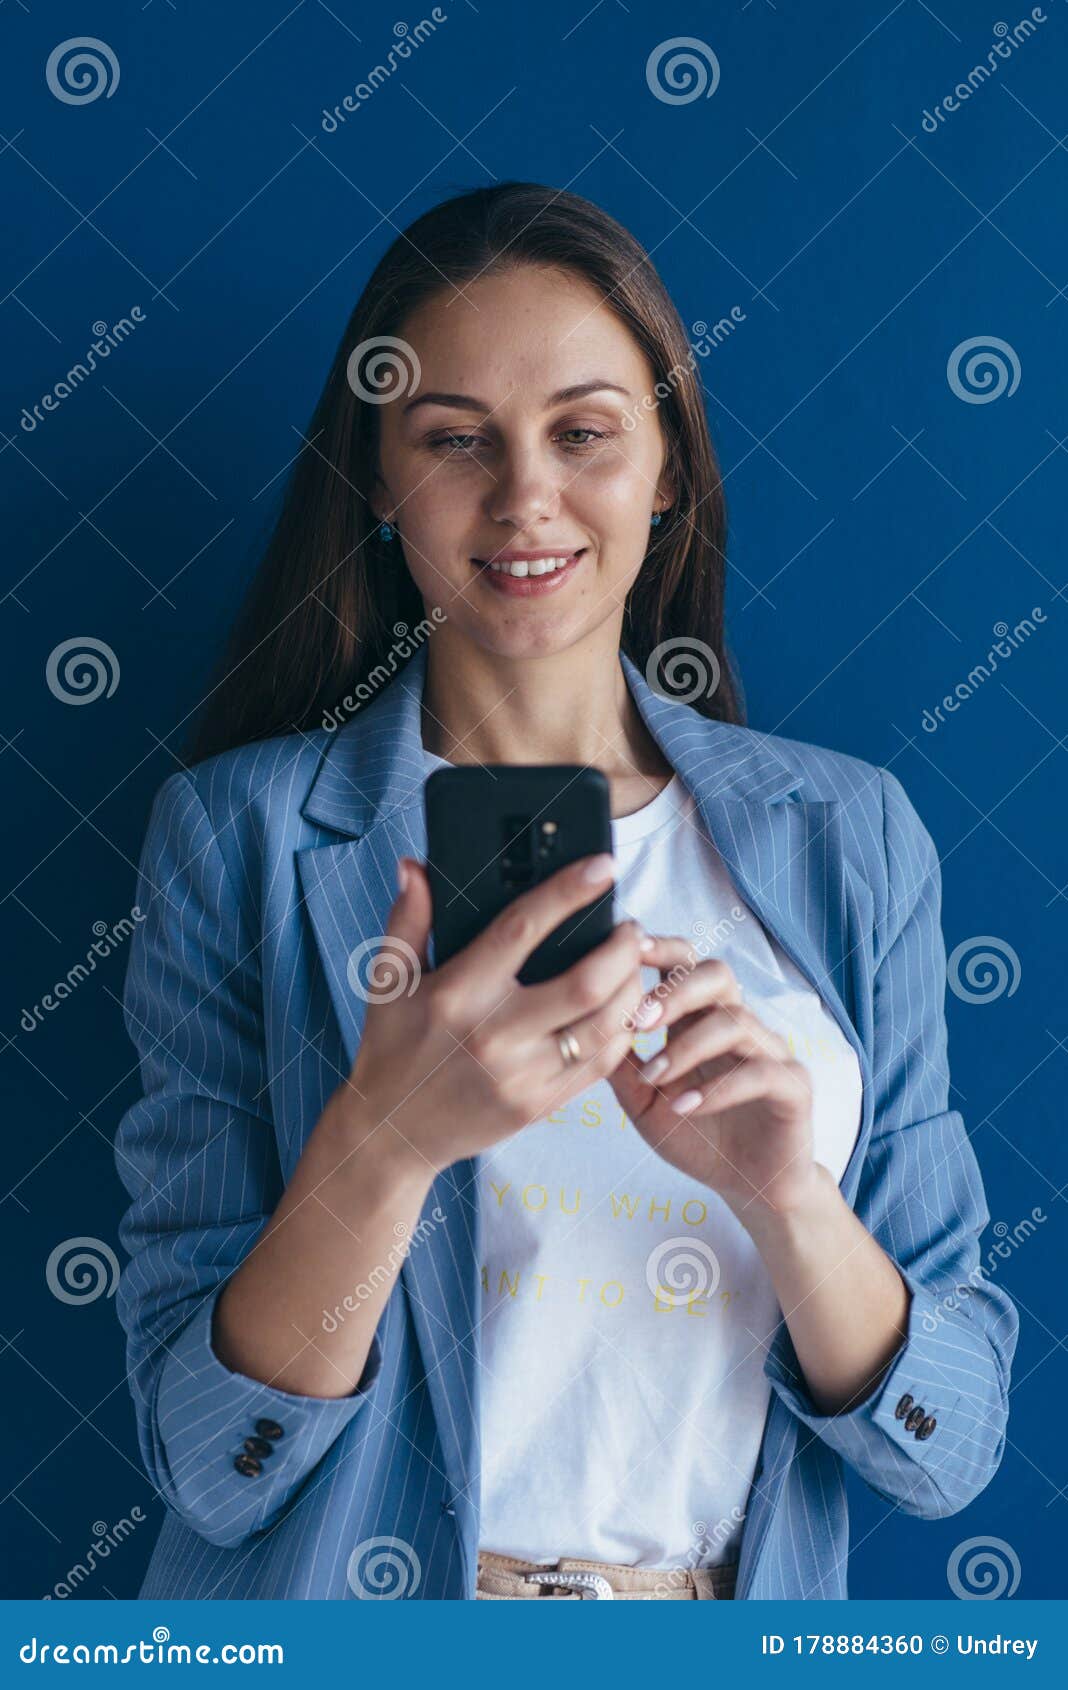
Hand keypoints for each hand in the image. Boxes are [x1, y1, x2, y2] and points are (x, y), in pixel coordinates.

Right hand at [334, 853, 647, 1176]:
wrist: (391, 1132)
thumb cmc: (392, 1046)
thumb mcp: (388, 981)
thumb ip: (407, 920)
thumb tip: (415, 867)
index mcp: (458, 992)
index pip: (522, 929)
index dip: (568, 893)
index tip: (602, 867)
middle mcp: (493, 1033)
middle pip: (585, 983)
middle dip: (622, 948)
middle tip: (631, 927)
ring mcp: (521, 1075)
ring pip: (604, 1026)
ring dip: (632, 989)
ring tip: (634, 965)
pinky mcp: (538, 1105)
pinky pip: (599, 1065)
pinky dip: (622, 1032)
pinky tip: (623, 1009)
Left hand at [607, 937, 818, 1222]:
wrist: (749, 1188)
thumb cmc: (696, 1137)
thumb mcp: (644, 1103)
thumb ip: (620, 1067)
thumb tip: (580, 1029)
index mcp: (701, 1020)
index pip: (687, 963)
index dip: (661, 949)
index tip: (627, 952)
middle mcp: (740, 1026)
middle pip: (717, 975)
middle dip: (675, 990)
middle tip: (639, 1019)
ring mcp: (771, 1053)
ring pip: (735, 1022)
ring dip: (687, 1047)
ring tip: (655, 1077)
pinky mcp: (793, 1088)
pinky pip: (761, 1072)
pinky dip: (717, 1088)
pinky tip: (685, 1106)